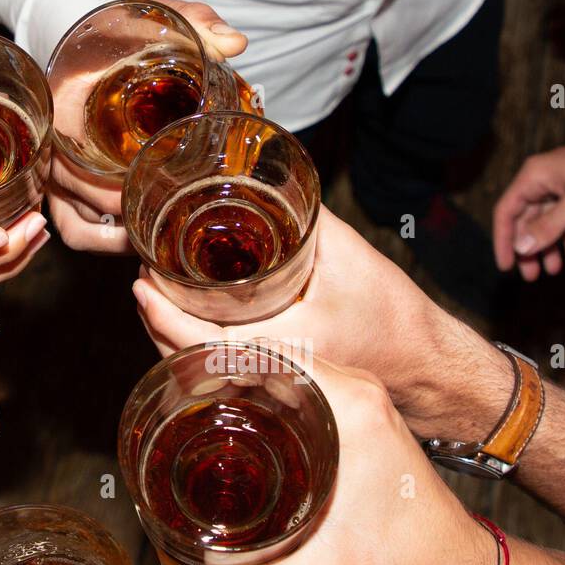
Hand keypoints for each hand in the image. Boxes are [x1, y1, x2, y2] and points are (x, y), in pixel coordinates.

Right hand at [47, 0, 247, 252]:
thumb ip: (196, 21)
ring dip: (120, 241)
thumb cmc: (123, 31)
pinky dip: (107, 244)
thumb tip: (236, 44)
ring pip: (78, 228)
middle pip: (80, 203)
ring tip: (166, 235)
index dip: (110, 188)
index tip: (153, 190)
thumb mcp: (155, 16)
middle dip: (129, 219)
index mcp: (62, 103)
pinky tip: (146, 240)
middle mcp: (50, 144)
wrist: (95, 42)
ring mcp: (54, 172)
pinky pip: (77, 233)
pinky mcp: (64, 190)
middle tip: (178, 218)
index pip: (71, 159)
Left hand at [133, 207, 504, 438]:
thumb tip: (263, 172)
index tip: (139, 287)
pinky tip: (190, 328)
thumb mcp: (347, 256)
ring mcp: (271, 391)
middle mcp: (268, 381)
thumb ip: (303, 217)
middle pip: (188, 364)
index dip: (161, 316)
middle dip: (157, 323)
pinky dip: (200, 352)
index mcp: (279, 352)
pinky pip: (226, 376)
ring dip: (174, 338)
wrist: (424, 362)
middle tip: (141, 282)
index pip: (199, 344)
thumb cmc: (393, 318)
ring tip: (156, 298)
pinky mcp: (278, 391)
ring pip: (204, 374)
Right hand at [175, 353, 496, 564]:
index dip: (220, 357)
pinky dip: (273, 390)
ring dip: (248, 378)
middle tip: (178, 394)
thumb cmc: (407, 558)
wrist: (456, 558)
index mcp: (352, 405)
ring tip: (197, 402)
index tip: (180, 376)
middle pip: (276, 354)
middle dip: (225, 368)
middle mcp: (359, 388)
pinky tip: (241, 418)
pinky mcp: (365, 409)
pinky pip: (308, 382)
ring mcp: (364, 395)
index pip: (271, 352)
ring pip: (292, 366)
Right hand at [492, 109, 564, 280]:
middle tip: (531, 276)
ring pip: (547, 221)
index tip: (506, 267)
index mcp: (535, 176)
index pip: (506, 211)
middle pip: (526, 219)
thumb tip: (521, 248)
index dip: (503, 241)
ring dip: (549, 246)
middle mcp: (544, 180)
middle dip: (529, 248)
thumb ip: (548, 227)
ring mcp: (562, 185)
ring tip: (553, 271)